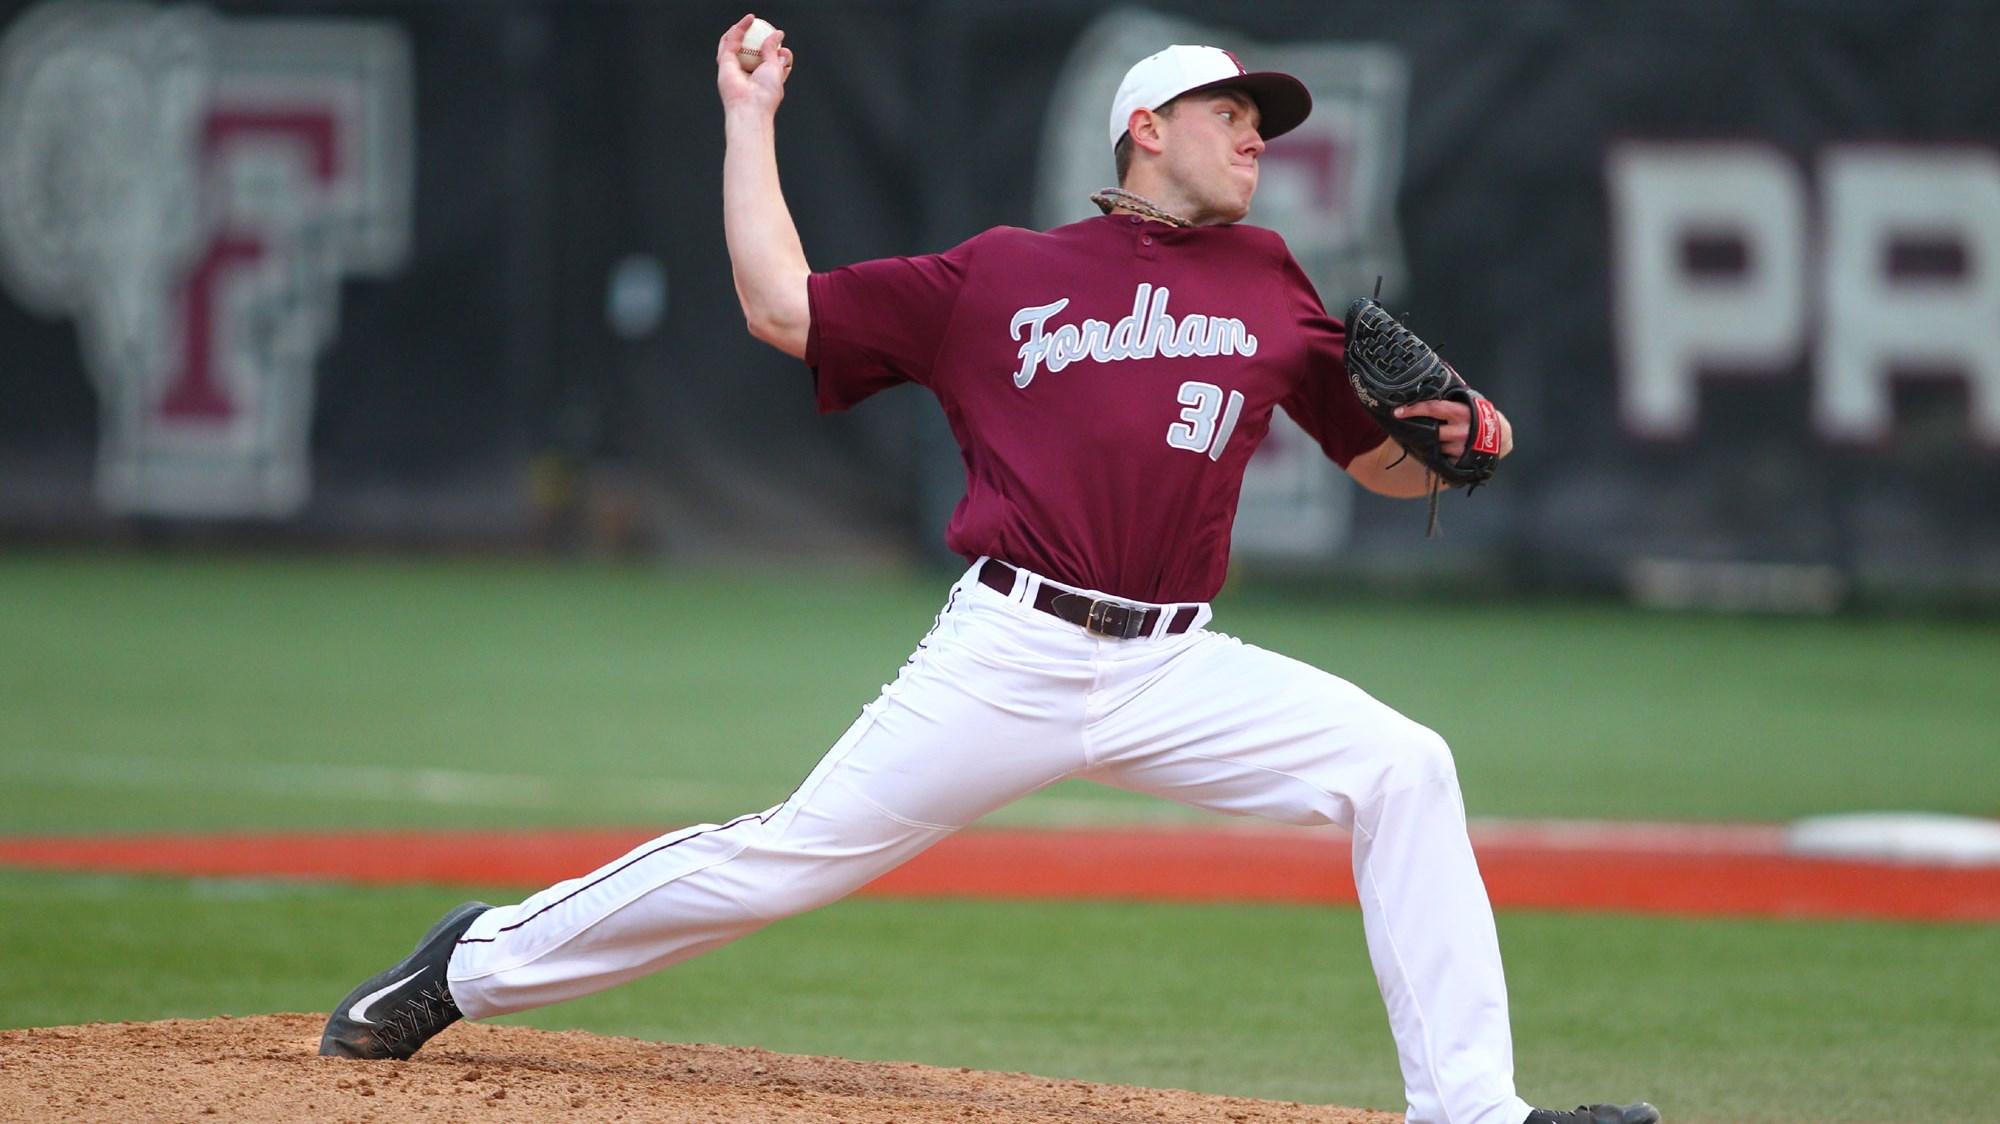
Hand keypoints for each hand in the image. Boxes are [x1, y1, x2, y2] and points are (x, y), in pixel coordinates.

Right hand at [716, 14, 792, 112]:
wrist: (752, 105)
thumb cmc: (766, 93)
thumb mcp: (776, 68)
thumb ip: (774, 50)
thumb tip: (778, 35)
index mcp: (761, 80)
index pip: (767, 64)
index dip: (774, 52)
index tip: (783, 46)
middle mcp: (746, 75)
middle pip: (748, 53)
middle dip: (753, 39)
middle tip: (762, 28)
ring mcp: (734, 69)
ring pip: (735, 46)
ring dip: (741, 31)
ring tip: (750, 20)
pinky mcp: (725, 64)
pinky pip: (730, 43)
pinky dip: (738, 31)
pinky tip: (746, 22)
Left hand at [1393, 398, 1513, 459]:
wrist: (1500, 436)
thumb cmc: (1481, 415)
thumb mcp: (1469, 403)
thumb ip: (1452, 398)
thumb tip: (1429, 384)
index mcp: (1462, 412)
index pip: (1433, 408)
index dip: (1414, 409)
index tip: (1397, 411)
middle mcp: (1461, 431)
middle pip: (1430, 430)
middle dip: (1421, 428)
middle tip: (1415, 426)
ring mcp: (1460, 447)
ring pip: (1434, 444)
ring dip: (1430, 440)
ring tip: (1436, 436)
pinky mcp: (1460, 461)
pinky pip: (1440, 456)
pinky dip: (1437, 451)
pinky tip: (1441, 447)